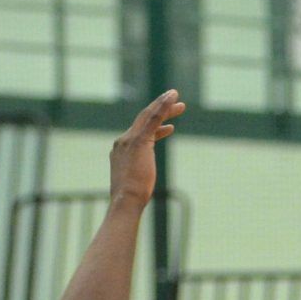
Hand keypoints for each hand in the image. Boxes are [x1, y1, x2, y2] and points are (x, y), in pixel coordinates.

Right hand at [110, 90, 184, 207]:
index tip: (169, 127)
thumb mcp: (134, 183)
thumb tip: (140, 186)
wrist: (125, 200)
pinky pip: (153, 118)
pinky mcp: (139, 141)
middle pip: (143, 120)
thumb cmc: (130, 199)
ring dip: (164, 105)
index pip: (140, 133)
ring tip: (179, 101)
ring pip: (149, 116)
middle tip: (176, 102)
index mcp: (121, 150)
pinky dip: (163, 107)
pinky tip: (173, 99)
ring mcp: (129, 140)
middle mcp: (123, 141)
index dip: (156, 128)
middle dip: (160, 110)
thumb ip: (138, 176)